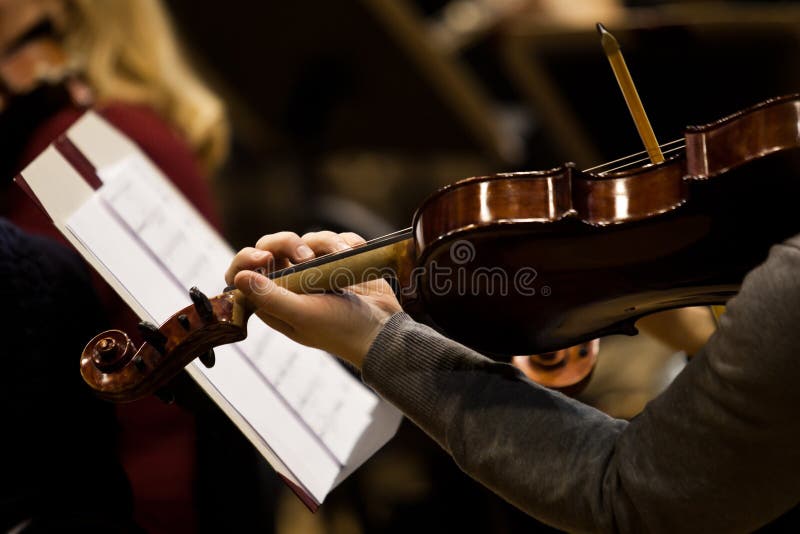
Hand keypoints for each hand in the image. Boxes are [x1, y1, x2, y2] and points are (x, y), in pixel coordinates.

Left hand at [226, 231, 402, 367]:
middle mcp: (292, 284)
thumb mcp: (303, 316)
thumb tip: (239, 277)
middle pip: (273, 246)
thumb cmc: (342, 330)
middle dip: (290, 243)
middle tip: (308, 255)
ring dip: (328, 243)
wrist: (385, 331)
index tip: (264, 258)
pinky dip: (347, 242)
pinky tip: (356, 253)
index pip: (243, 273)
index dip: (246, 260)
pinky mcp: (341, 262)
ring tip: (345, 256)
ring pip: (308, 239)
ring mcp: (317, 272)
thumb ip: (270, 297)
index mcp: (274, 301)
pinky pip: (336, 239)